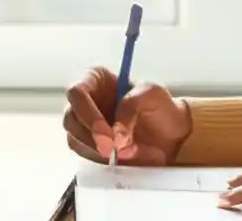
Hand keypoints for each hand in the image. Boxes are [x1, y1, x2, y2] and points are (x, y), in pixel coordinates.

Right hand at [62, 66, 191, 165]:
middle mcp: (84, 102)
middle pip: (71, 119)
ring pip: (76, 140)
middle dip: (93, 137)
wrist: (170, 136)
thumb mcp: (151, 94)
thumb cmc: (159, 107)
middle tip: (115, 149)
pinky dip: (105, 161)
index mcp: (95, 79)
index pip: (77, 92)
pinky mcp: (88, 148)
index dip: (87, 112)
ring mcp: (84, 126)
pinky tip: (127, 158)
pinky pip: (86, 156)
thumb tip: (116, 134)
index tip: (107, 133)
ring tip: (132, 152)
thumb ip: (131, 106)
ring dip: (101, 150)